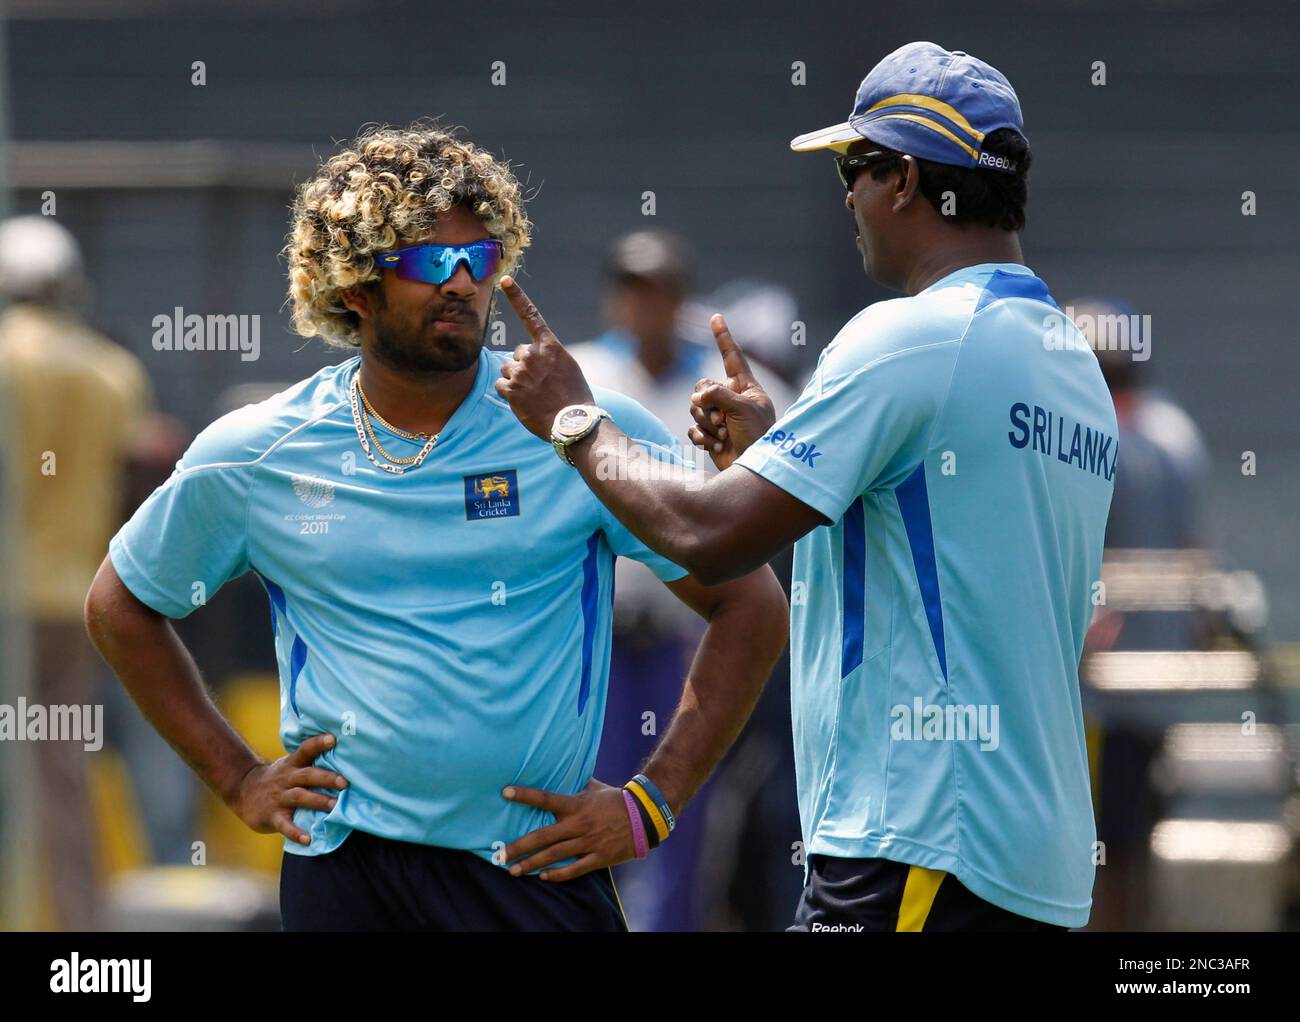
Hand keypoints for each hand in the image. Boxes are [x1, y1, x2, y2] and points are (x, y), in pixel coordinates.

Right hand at [227, 732, 347, 845]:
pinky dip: (296, 833)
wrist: (242, 790)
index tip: (333, 739)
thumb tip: (344, 762)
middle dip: (326, 778)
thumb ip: (310, 764)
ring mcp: (278, 798)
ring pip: (299, 797)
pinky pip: (284, 825)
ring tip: (335, 807)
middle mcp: (286, 779)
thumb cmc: (278, 778)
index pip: (305, 750)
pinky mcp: (272, 816)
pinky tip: (308, 839)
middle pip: (307, 775)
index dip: (318, 743)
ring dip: (317, 801)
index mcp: (292, 764)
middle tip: (345, 783)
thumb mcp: (289, 766)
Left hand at [494, 276, 594, 440]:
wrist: (574, 423)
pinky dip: (509, 393)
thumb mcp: (568, 368)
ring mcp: (521, 372)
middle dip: (524, 367)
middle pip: (517, 354)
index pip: (531, 315)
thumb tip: (526, 355)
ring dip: (516, 380)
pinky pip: (501, 385)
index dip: (517, 296)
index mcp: (550, 346)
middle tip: (541, 385)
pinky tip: (524, 402)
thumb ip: (548, 357)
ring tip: (534, 395)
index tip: (505, 280)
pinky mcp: (511, 389)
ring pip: (508, 369)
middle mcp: (533, 354)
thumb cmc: (575, 398)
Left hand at [501, 778, 635, 880]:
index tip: (505, 792)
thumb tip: (563, 769)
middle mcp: (578, 824)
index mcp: (576, 805)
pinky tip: (544, 877)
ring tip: (514, 870)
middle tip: (500, 856)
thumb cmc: (616, 799)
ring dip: (532, 864)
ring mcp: (588, 842)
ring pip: (554, 855)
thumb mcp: (594, 786)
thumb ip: (576, 783)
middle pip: (543, 836)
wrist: (644, 815)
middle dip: (519, 847)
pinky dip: (559, 875)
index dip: (525, 795)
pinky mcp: (599, 857)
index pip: (545, 798)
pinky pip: (575, 869)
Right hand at [688, 313, 775, 469]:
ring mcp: (719, 417)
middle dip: (707, 404)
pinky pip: (693, 429)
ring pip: (695, 409)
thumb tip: (696, 398)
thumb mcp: (743, 408)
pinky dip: (703, 438)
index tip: (716, 317)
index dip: (723, 337)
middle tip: (723, 419)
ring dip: (708, 424)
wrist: (755, 469)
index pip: (732, 356)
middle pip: (702, 387)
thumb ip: (718, 394)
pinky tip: (717, 446)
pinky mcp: (710, 435)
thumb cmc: (759, 436)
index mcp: (745, 387)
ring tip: (725, 435)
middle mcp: (730, 399)